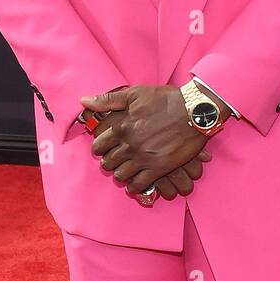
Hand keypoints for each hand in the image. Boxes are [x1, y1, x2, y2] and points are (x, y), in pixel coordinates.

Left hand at [80, 85, 208, 196]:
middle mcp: (129, 145)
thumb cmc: (166, 99)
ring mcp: (144, 158)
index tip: (106, 148)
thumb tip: (84, 100)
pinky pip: (139, 185)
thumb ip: (108, 99)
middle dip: (110, 162)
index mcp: (122, 127)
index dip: (100, 148)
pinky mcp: (159, 168)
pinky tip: (136, 182)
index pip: (98, 146)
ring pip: (121, 176)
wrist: (196, 111)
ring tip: (126, 170)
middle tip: (116, 160)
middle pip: (108, 163)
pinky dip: (134, 187)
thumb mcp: (136, 93)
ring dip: (121, 174)